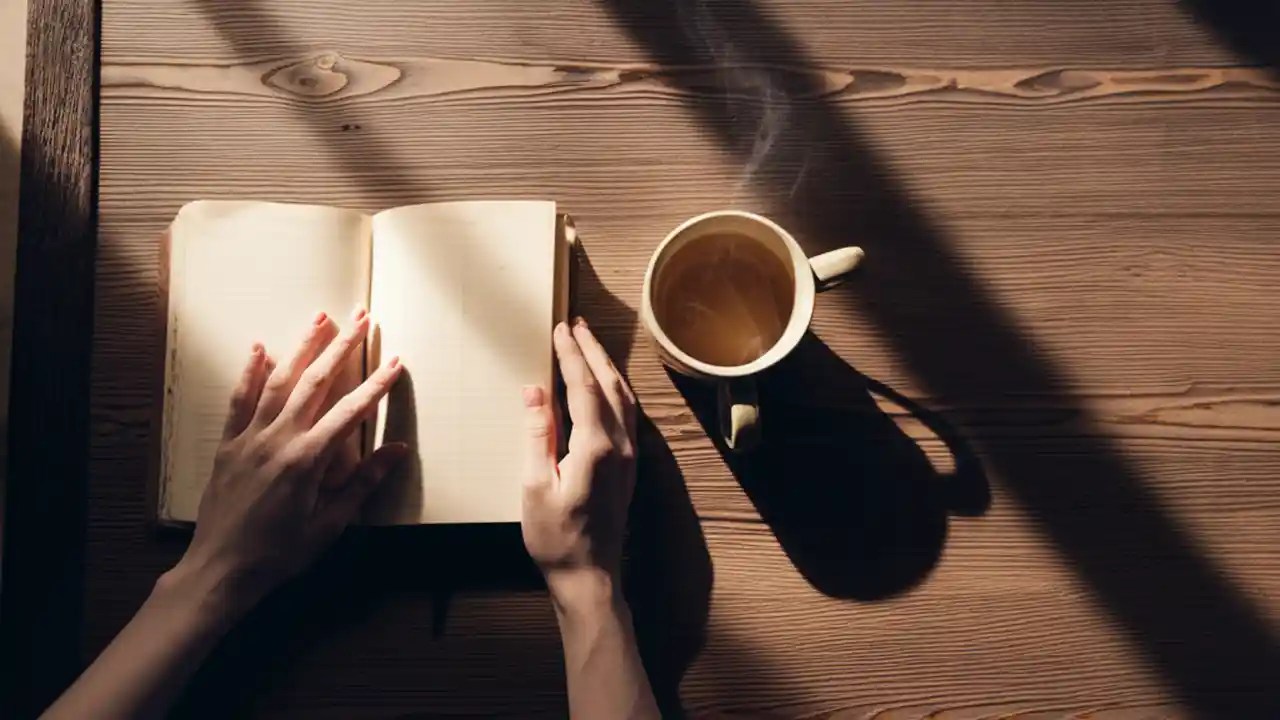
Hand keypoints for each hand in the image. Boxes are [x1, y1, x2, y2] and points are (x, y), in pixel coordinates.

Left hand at [170, 309, 406, 613]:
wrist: (221, 570)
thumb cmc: (280, 554)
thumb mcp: (330, 525)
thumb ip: (363, 483)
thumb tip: (396, 451)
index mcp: (307, 460)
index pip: (351, 412)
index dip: (376, 384)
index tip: (396, 362)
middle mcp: (277, 440)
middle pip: (314, 382)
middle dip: (340, 347)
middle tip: (360, 319)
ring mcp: (249, 439)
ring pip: (278, 381)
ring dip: (301, 347)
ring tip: (319, 318)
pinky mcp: (228, 445)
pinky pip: (239, 400)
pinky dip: (250, 372)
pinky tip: (260, 348)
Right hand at [521, 319, 636, 607]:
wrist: (590, 575)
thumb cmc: (555, 537)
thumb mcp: (534, 487)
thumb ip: (537, 435)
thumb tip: (535, 391)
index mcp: (595, 447)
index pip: (583, 387)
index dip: (571, 355)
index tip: (559, 329)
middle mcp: (620, 446)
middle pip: (609, 385)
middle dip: (592, 351)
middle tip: (576, 324)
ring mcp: (629, 456)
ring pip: (624, 398)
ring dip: (606, 367)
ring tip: (590, 344)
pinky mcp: (630, 467)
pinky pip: (627, 415)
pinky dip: (616, 390)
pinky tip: (606, 385)